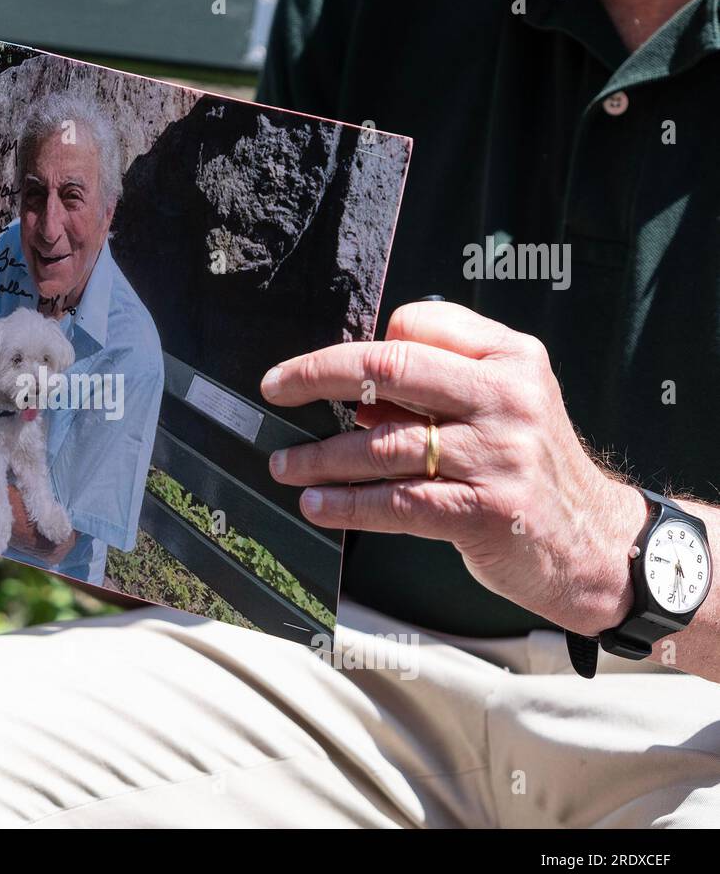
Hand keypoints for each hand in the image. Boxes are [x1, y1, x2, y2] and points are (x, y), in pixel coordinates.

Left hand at [260, 300, 646, 634]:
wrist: (599, 544)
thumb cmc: (532, 468)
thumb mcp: (503, 405)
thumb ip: (438, 387)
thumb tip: (353, 392)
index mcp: (509, 358)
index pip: (415, 328)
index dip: (356, 348)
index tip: (311, 370)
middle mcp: (507, 397)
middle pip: (392, 369)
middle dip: (319, 375)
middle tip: (274, 388)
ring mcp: (499, 455)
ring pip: (385, 445)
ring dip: (322, 457)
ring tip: (284, 465)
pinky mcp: (487, 511)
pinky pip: (398, 502)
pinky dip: (348, 504)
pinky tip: (317, 505)